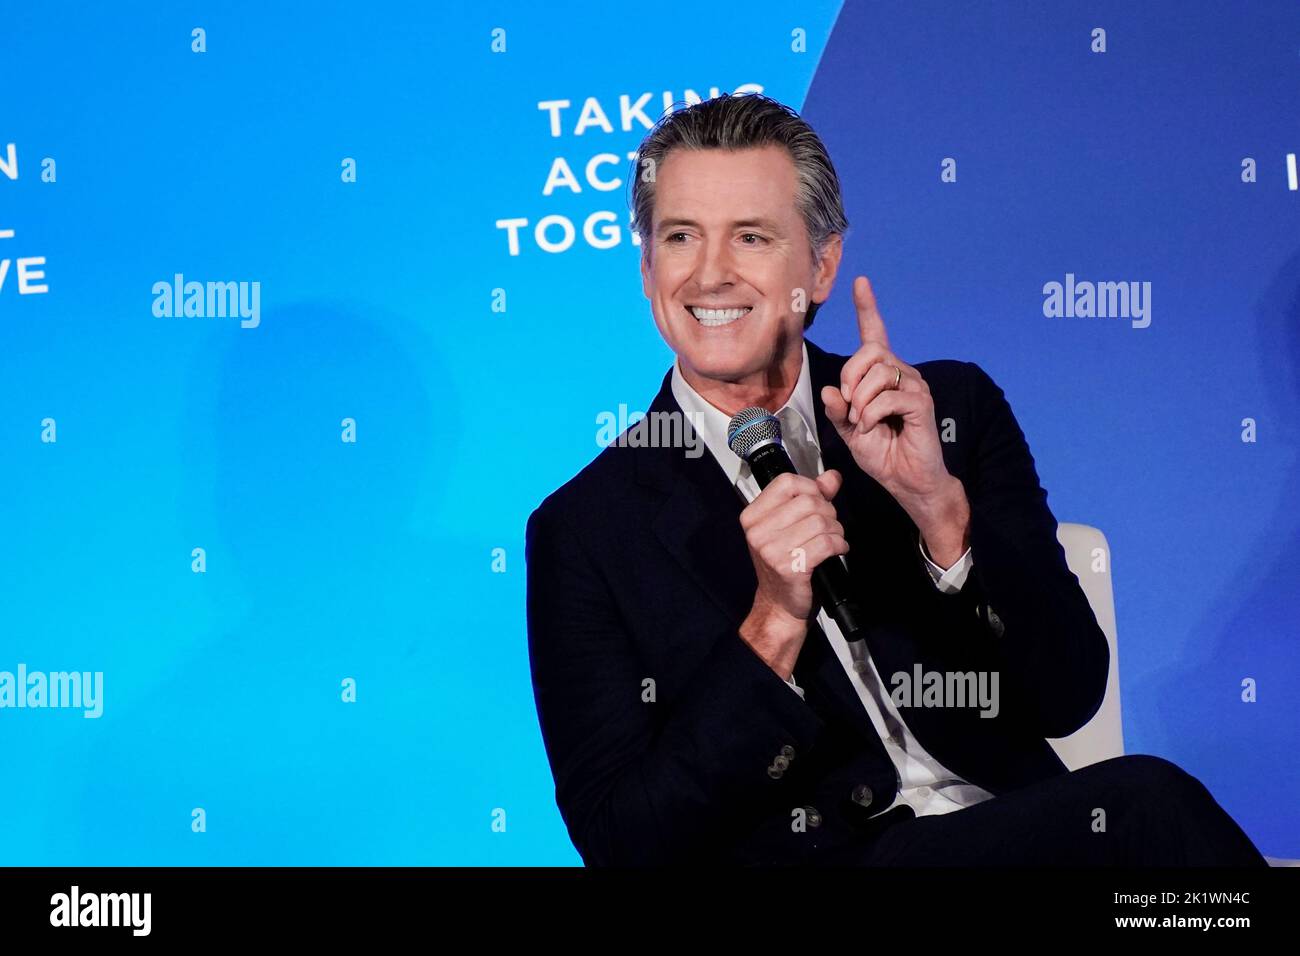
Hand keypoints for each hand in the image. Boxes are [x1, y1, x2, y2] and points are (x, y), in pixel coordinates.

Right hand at [738, 470, 847, 677]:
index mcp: (753, 517)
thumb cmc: (783, 566)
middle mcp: (758, 532)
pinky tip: (837, 550)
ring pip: (820, 522)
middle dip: (828, 512)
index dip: (810, 487)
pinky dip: (839, 545)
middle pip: (809, 502)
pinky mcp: (790, 567)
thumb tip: (832, 476)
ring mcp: (771, 550)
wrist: (779, 605)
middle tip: (829, 526)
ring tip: (833, 540)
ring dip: (836, 530)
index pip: (786, 483)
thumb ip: (812, 498)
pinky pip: (826, 543)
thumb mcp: (790, 527)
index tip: (818, 500)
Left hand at [820, 277, 961, 534]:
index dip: (867, 307)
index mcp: (882, 376)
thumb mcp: (849, 431)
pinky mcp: (922, 402)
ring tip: (863, 421)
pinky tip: (872, 427)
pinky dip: (872, 414)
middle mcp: (902, 373)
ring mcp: (914, 386)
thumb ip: (838, 410)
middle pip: (869, 352)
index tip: (860, 282)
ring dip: (861, 400)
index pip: (875, 333)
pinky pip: (888, 396)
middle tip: (849, 406)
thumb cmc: (882, 453)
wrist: (906, 480)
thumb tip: (831, 390)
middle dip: (850, 377)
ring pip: (878, 373)